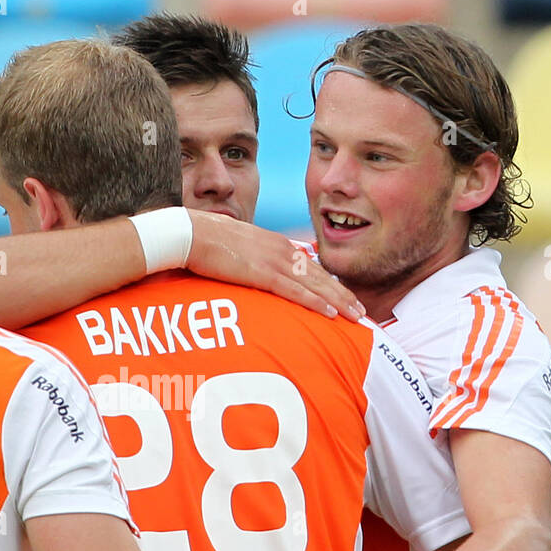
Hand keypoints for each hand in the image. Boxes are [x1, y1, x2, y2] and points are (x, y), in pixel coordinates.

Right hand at [185, 209, 364, 320]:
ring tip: (356, 316)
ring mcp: (274, 261)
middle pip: (321, 276)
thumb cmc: (205, 242)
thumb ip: (250, 261)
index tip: (343, 296)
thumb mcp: (235, 250)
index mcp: (276, 244)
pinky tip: (331, 313)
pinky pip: (296, 291)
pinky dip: (316, 302)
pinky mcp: (263, 273)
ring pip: (316, 285)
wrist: (190, 233)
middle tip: (361, 312)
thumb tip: (252, 274)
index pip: (310, 267)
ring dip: (339, 301)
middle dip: (343, 294)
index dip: (329, 283)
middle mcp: (281, 250)